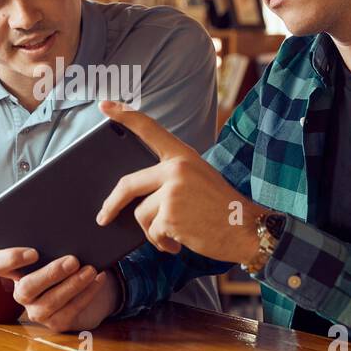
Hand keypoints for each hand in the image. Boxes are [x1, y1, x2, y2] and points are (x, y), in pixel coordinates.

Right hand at [0, 247, 120, 331]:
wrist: (87, 286)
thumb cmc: (66, 260)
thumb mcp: (56, 248)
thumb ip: (52, 241)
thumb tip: (64, 227)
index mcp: (14, 270)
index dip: (10, 259)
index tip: (33, 252)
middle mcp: (21, 292)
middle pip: (26, 288)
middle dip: (50, 274)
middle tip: (73, 260)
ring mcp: (36, 311)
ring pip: (49, 302)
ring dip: (72, 285)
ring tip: (90, 270)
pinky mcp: (56, 323)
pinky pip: (70, 311)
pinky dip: (87, 294)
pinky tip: (98, 279)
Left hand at [96, 100, 263, 261]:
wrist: (246, 229)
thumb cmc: (222, 207)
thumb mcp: (199, 177)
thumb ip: (171, 176)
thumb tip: (138, 193)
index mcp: (183, 155)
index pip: (149, 129)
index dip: (123, 115)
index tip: (104, 106)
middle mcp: (176, 169)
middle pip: (128, 184)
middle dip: (112, 204)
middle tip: (103, 216)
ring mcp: (172, 191)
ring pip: (141, 214)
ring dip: (153, 231)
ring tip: (173, 236)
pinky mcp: (171, 216)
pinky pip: (152, 232)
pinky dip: (161, 243)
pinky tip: (178, 244)